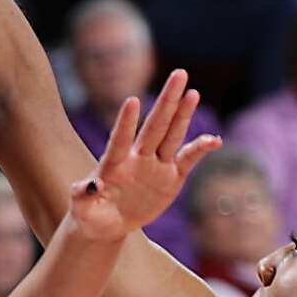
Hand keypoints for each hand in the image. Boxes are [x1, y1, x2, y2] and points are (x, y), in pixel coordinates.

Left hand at [61, 68, 218, 246]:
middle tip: (179, 73)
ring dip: (183, 115)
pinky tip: (215, 140)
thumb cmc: (90, 214)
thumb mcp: (82, 210)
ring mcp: (155, 165)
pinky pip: (188, 159)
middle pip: (154, 126)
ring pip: (172, 135)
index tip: (132, 101)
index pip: (120, 139)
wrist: (108, 222)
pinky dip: (201, 149)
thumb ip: (82, 196)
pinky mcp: (171, 177)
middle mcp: (137, 157)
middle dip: (167, 101)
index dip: (126, 122)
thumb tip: (91, 185)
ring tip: (193, 93)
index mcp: (113, 163)